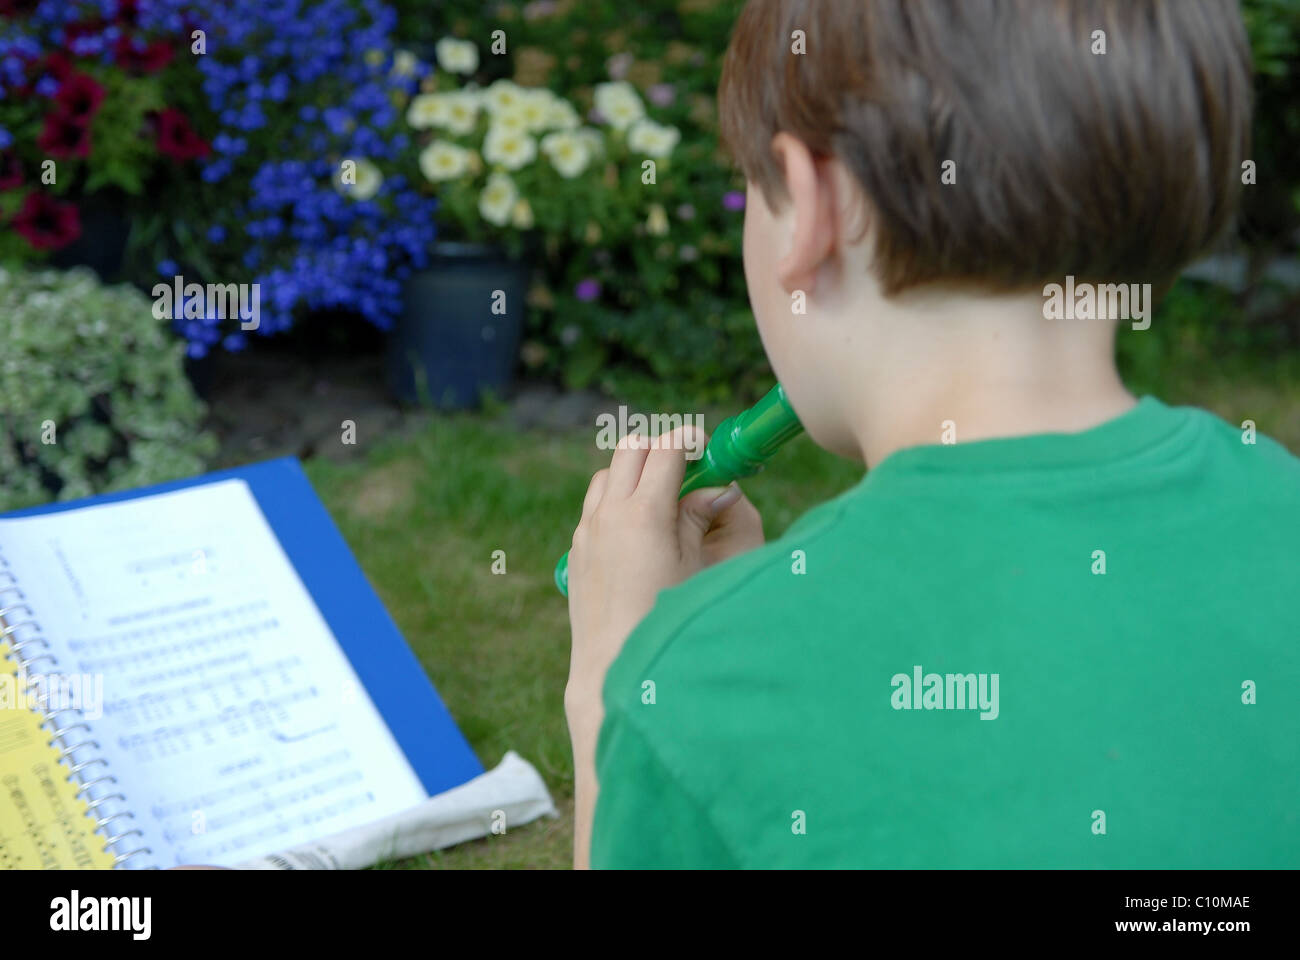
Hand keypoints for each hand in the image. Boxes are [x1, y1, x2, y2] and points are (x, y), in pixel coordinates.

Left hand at [565, 425, 763, 707]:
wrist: (613, 666)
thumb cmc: (668, 620)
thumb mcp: (697, 567)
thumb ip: (704, 518)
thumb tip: (722, 488)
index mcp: (644, 513)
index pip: (666, 450)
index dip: (689, 442)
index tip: (705, 448)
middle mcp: (608, 515)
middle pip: (631, 450)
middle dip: (660, 449)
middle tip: (687, 466)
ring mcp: (586, 532)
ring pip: (606, 475)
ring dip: (632, 473)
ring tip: (661, 497)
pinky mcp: (576, 551)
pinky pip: (592, 507)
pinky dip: (614, 500)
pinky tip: (637, 529)